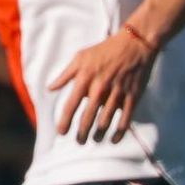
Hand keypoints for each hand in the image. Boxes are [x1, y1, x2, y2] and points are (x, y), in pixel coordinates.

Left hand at [51, 25, 155, 141]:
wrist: (134, 44)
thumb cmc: (104, 50)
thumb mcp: (81, 57)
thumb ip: (65, 75)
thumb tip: (50, 88)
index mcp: (85, 78)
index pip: (71, 105)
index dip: (65, 121)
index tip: (61, 132)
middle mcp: (100, 88)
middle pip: (87, 118)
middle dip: (81, 133)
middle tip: (79, 141)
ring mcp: (117, 93)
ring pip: (105, 122)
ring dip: (98, 135)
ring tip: (94, 140)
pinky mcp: (132, 96)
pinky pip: (125, 120)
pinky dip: (119, 132)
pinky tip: (113, 140)